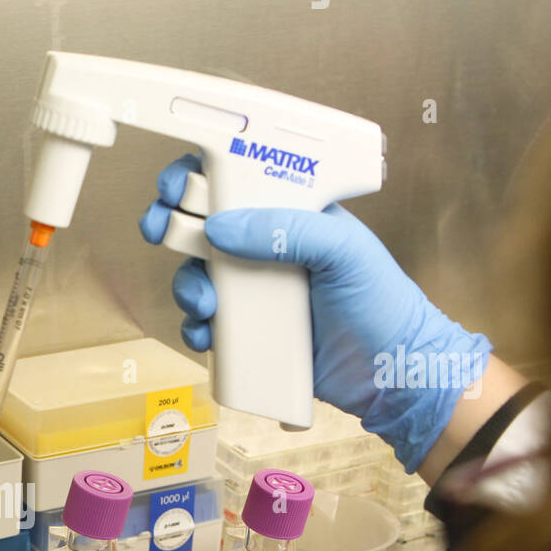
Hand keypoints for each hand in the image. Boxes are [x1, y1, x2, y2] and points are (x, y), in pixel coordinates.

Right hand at [140, 154, 491, 469]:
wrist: (390, 373)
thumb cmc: (383, 304)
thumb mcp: (344, 250)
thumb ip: (288, 229)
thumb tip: (223, 227)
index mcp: (291, 214)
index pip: (239, 181)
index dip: (199, 176)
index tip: (175, 185)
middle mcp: (267, 249)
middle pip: (203, 226)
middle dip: (173, 226)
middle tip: (160, 231)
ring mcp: (254, 292)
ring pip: (197, 277)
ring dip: (188, 285)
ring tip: (207, 303)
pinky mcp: (247, 334)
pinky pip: (204, 325)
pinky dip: (196, 328)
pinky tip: (208, 333)